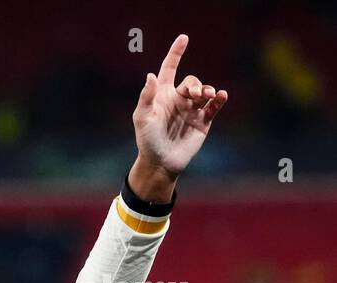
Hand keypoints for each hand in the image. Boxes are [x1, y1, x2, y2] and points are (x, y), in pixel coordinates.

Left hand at [130, 35, 227, 198]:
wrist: (161, 163)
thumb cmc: (147, 141)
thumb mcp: (142, 118)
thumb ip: (147, 97)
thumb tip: (151, 75)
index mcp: (162, 95)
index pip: (170, 69)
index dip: (176, 53)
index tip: (183, 38)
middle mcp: (179, 99)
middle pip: (191, 82)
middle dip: (195, 85)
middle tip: (195, 95)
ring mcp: (192, 110)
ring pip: (205, 91)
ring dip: (208, 90)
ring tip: (208, 96)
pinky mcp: (203, 121)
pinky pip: (214, 107)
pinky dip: (220, 99)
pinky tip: (221, 96)